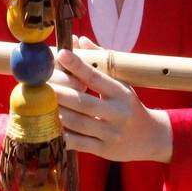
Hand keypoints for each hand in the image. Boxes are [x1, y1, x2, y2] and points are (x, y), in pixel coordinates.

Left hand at [51, 36, 173, 163]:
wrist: (151, 138)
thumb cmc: (129, 105)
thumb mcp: (121, 82)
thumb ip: (100, 61)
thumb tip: (79, 40)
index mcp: (121, 94)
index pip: (97, 78)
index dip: (78, 66)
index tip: (61, 54)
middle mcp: (118, 114)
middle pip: (84, 103)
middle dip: (61, 94)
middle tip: (41, 85)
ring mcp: (111, 134)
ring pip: (79, 124)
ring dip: (58, 114)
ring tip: (40, 105)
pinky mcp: (104, 150)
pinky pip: (79, 143)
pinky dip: (63, 136)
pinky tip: (48, 127)